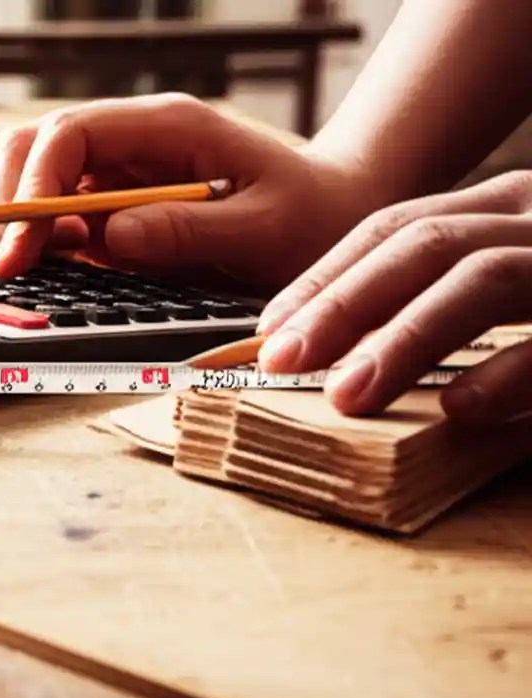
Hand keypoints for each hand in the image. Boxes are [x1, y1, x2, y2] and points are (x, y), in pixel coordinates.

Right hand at [0, 93, 391, 291]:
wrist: (340, 217)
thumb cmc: (314, 216)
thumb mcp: (264, 230)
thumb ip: (188, 231)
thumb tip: (108, 235)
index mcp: (169, 126)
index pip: (70, 134)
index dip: (33, 186)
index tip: (24, 246)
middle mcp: (137, 140)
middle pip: (36, 146)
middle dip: (14, 201)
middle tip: (19, 264)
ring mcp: (126, 171)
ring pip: (41, 179)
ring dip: (27, 224)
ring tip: (44, 268)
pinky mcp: (123, 205)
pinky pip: (65, 215)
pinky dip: (49, 241)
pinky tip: (63, 268)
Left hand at [257, 170, 531, 424]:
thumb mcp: (514, 292)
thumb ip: (443, 306)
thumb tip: (344, 362)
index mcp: (506, 211)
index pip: (396, 230)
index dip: (326, 276)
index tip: (268, 329)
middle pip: (424, 244)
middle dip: (342, 303)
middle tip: (279, 361)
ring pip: (483, 278)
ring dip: (404, 338)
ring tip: (347, 394)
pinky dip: (506, 373)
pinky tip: (458, 407)